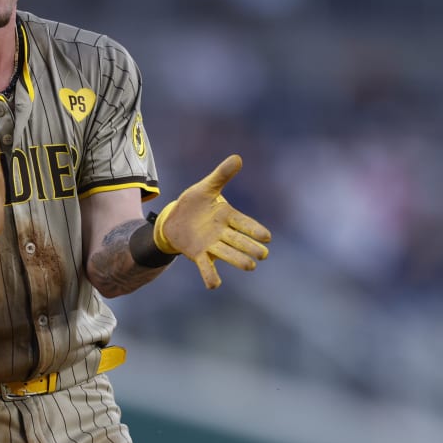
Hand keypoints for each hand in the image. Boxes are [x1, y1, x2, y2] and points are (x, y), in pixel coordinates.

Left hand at [154, 155, 271, 288]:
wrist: (175, 218)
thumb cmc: (195, 202)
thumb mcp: (206, 187)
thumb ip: (221, 175)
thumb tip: (238, 158)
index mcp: (227, 216)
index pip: (244, 223)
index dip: (255, 229)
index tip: (267, 237)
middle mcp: (222, 232)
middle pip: (239, 240)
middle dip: (250, 247)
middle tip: (262, 254)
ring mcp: (211, 245)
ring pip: (227, 253)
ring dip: (238, 260)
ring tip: (250, 266)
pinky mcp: (198, 254)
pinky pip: (206, 266)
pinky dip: (210, 276)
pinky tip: (214, 284)